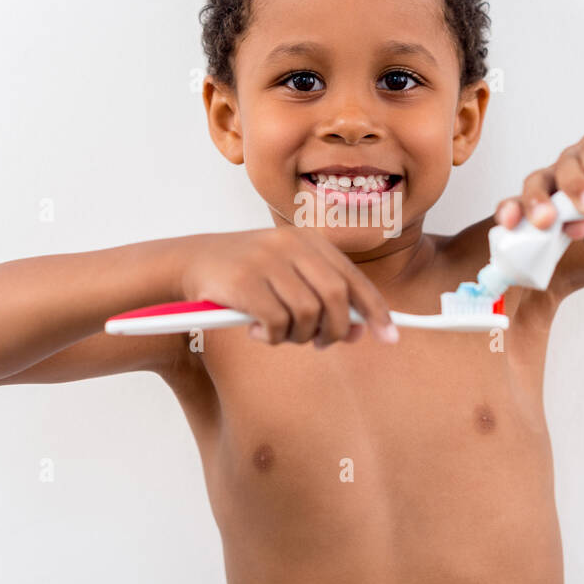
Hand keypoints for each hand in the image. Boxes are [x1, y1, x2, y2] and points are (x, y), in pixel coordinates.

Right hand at [179, 227, 398, 346]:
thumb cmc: (247, 274)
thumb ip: (323, 298)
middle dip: (336, 329)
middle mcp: (291, 245)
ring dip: (298, 335)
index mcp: (309, 240)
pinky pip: (276, 322)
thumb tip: (360, 330)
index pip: (354, 278)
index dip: (376, 310)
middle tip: (322, 343)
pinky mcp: (243, 281)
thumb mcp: (289, 275)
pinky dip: (273, 336)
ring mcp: (266, 261)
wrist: (191, 260)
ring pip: (308, 313)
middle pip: (337, 297)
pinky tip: (258, 333)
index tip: (391, 336)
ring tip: (279, 334)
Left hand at [493, 129, 583, 260]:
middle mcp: (559, 182)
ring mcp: (579, 160)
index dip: (511, 212)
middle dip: (537, 202)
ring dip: (576, 187)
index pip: (520, 208)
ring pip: (564, 166)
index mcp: (552, 208)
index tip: (510, 225)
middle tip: (547, 221)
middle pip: (535, 183)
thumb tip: (573, 230)